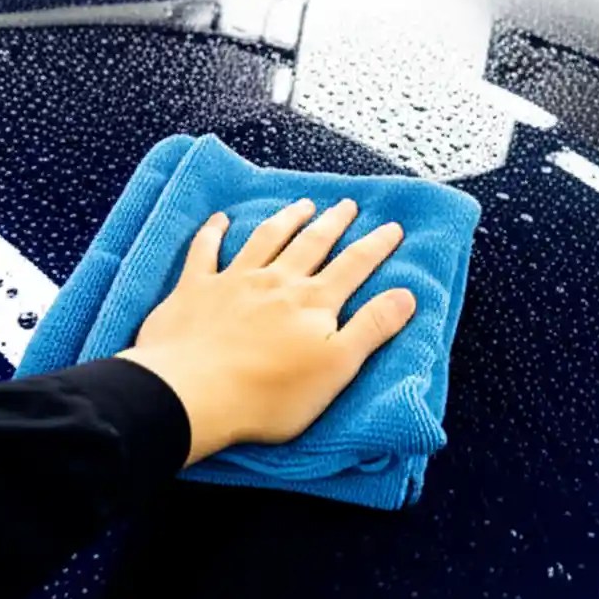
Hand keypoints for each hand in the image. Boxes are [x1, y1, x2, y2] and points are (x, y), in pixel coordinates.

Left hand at [117, 198, 415, 465]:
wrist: (191, 394)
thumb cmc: (268, 394)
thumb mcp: (336, 367)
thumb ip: (371, 328)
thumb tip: (406, 295)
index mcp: (313, 303)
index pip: (354, 266)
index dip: (375, 246)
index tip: (392, 226)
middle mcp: (277, 282)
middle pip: (311, 244)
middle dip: (333, 223)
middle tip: (348, 205)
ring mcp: (234, 282)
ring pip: (266, 239)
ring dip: (286, 219)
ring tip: (303, 205)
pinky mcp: (194, 291)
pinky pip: (205, 252)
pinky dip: (213, 233)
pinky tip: (220, 219)